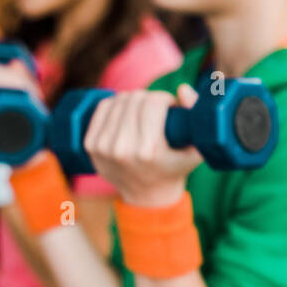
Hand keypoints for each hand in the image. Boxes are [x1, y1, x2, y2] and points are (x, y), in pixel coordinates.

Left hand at [84, 83, 202, 205]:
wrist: (148, 196)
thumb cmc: (175, 168)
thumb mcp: (196, 148)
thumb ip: (195, 115)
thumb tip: (183, 89)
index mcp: (148, 151)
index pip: (153, 103)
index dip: (165, 100)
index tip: (170, 108)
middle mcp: (122, 149)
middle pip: (135, 99)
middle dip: (150, 99)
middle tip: (157, 111)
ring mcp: (103, 147)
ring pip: (119, 100)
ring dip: (133, 100)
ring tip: (143, 113)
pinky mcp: (91, 145)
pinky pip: (103, 108)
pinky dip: (115, 104)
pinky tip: (125, 112)